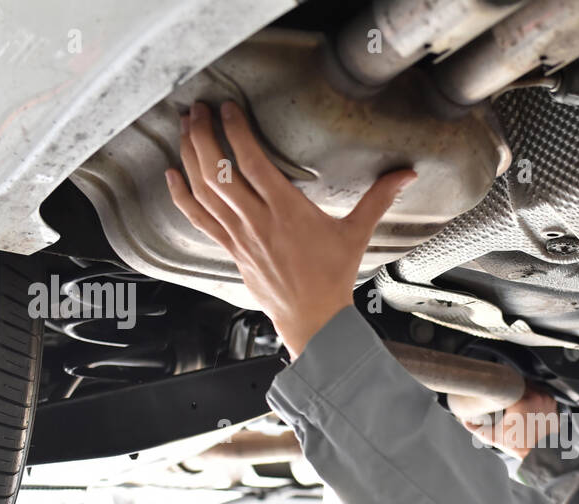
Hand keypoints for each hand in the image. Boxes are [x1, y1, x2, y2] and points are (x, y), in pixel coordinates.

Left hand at [165, 100, 416, 360]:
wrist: (314, 318)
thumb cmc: (332, 278)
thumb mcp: (357, 234)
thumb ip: (378, 199)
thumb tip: (406, 174)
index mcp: (287, 211)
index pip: (252, 162)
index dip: (236, 131)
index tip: (229, 109)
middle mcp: (258, 222)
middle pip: (219, 171)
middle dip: (204, 135)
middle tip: (200, 110)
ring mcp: (240, 236)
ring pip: (204, 191)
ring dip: (190, 157)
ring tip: (186, 129)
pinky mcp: (231, 250)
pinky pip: (199, 220)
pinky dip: (182, 196)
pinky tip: (172, 176)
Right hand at [459, 384, 559, 460]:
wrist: (540, 454)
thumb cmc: (520, 446)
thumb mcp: (494, 437)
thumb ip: (476, 428)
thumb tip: (465, 420)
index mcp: (522, 400)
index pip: (509, 381)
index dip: (502, 382)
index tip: (498, 385)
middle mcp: (536, 396)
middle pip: (521, 382)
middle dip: (513, 387)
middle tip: (505, 392)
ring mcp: (547, 399)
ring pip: (532, 386)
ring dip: (524, 390)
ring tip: (516, 397)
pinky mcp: (553, 404)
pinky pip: (542, 393)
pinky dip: (536, 396)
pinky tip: (529, 402)